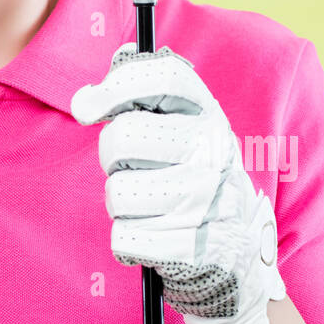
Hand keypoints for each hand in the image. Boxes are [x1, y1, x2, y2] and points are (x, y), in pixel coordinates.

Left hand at [71, 43, 286, 323]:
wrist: (237, 242)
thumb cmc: (190, 170)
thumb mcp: (180, 123)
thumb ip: (138, 94)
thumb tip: (88, 97)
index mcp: (207, 112)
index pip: (163, 76)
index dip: (117, 84)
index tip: (86, 107)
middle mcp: (212, 150)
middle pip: (122, 136)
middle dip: (111, 155)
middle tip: (130, 165)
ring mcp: (205, 199)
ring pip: (117, 192)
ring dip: (121, 201)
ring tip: (148, 201)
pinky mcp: (192, 246)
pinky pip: (124, 237)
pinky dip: (129, 239)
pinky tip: (153, 232)